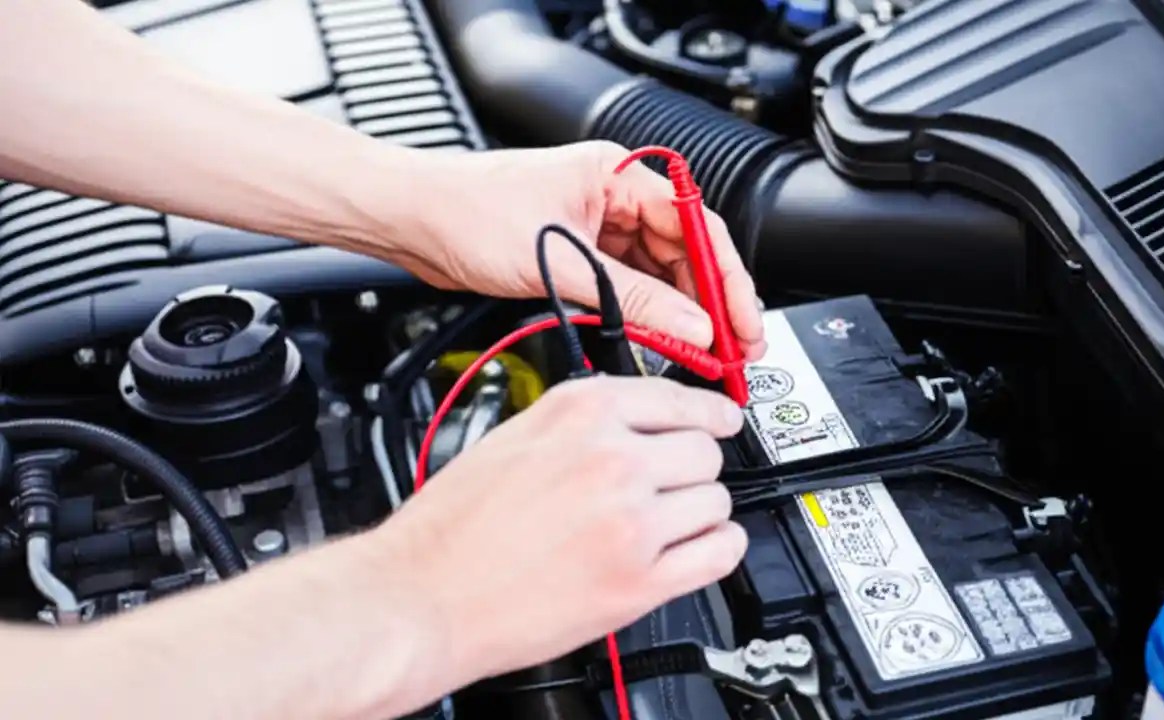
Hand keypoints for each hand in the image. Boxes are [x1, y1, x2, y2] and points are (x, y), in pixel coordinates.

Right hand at [370, 376, 746, 696]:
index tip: (722, 421)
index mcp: (580, 413)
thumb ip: (580, 424)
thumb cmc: (451, 526)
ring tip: (672, 523)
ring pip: (716, 501)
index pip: (679, 398)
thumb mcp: (513, 435)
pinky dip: (719, 549)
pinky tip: (700, 549)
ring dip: (702, 512)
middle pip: (705, 451)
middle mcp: (612, 459)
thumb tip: (633, 423)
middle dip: (695, 467)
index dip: (708, 414)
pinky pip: (719, 553)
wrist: (422, 595)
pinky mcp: (640, 581)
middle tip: (677, 483)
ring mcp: (631, 521)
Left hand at [390, 141, 765, 359]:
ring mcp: (597, 227)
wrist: (411, 219)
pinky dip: (648, 316)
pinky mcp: (578, 256)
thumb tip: (689, 326)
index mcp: (617, 176)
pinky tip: (664, 342)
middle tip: (733, 350)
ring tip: (703, 355)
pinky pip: (630, 288)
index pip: (696, 227)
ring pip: (660, 275)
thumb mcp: (560, 262)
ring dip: (682, 315)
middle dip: (711, 304)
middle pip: (685, 254)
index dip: (727, 279)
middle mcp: (613, 198)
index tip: (742, 321)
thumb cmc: (466, 212)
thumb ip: (633, 297)